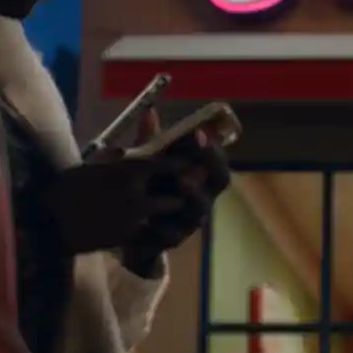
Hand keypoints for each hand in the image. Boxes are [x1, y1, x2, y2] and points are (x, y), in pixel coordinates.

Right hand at [42, 150, 183, 255]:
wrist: (45, 222)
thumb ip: (114, 158)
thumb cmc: (63, 188)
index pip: (166, 163)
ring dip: (173, 207)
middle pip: (177, 187)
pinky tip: (158, 228)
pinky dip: (159, 229)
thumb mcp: (90, 165)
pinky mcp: (127, 238)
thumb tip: (127, 152)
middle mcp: (136, 191)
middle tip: (189, 185)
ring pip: (169, 209)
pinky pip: (155, 233)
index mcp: (126, 169)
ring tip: (173, 205)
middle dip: (183, 186)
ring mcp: (133, 217)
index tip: (187, 164)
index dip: (180, 164)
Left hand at [121, 107, 231, 270]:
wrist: (132, 231)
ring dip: (193, 193)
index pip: (217, 157)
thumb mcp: (147, 164)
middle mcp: (203, 195)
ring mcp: (190, 219)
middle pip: (220, 180)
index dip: (212, 145)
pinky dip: (162, 227)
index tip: (198, 131)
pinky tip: (150, 221)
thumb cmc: (148, 190)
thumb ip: (150, 142)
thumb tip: (148, 112)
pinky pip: (173, 236)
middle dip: (210, 165)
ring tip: (182, 180)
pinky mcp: (172, 240)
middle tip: (198, 146)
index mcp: (201, 175)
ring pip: (200, 208)